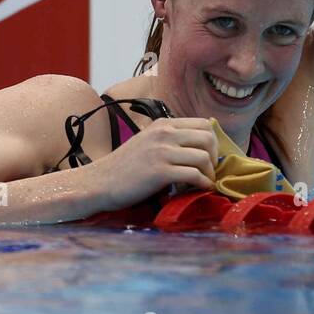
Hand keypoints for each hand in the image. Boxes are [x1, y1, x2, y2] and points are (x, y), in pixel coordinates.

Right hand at [95, 117, 217, 209]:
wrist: (99, 182)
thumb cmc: (124, 166)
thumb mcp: (148, 141)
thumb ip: (169, 139)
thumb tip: (198, 148)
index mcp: (163, 124)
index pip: (204, 124)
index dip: (212, 142)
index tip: (208, 157)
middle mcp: (164, 133)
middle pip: (208, 138)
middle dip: (214, 157)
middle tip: (208, 171)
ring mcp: (162, 152)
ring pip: (204, 157)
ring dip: (209, 173)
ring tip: (203, 182)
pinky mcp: (160, 172)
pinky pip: (194, 175)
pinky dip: (202, 184)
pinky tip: (198, 189)